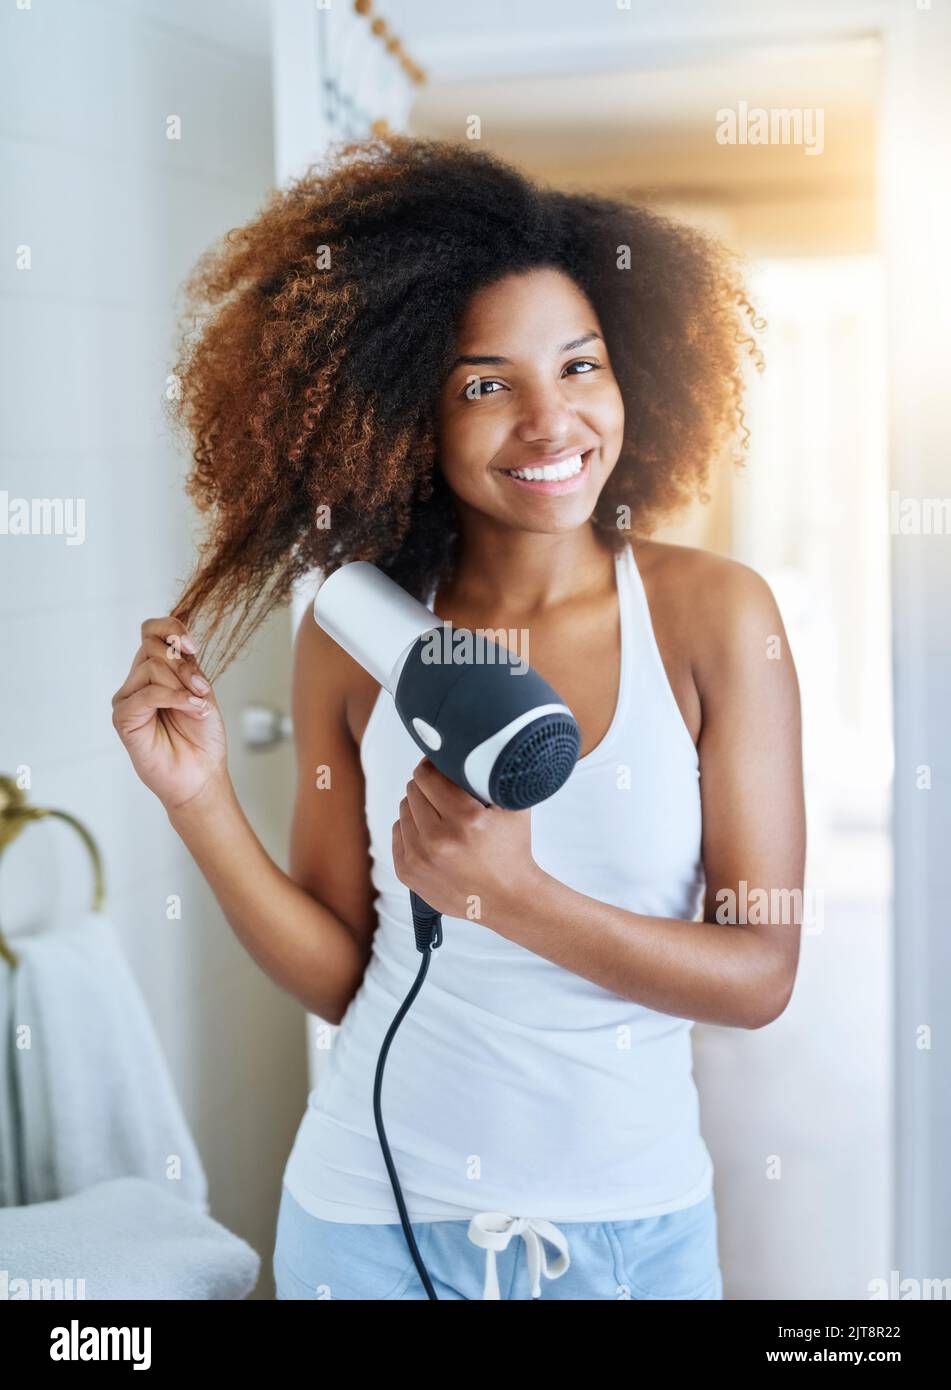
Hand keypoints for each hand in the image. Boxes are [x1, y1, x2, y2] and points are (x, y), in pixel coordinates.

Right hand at [112, 617, 228, 811]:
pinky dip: (175, 697)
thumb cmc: (202, 737)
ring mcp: (128, 698)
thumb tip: (177, 642)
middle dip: (184, 665)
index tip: (192, 645)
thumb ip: (186, 666)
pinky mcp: (123, 717)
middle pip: (153, 647)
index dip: (171, 628)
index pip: (151, 631)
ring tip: (197, 706)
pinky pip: (147, 693)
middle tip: (200, 690)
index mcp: (157, 671)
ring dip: (183, 684)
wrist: (201, 774)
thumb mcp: (201, 691)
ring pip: (151, 667)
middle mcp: (138, 681)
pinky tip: (192, 708)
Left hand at [392, 757, 537, 924]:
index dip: (432, 765)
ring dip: (419, 807)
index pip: (428, 775)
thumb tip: (471, 752)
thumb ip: (494, 778)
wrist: (509, 899)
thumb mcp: (512, 808)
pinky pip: (397, 832)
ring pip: (404, 810)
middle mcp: (440, 839)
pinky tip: (430, 834)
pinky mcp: (408, 872)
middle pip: (413, 790)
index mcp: (467, 819)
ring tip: (440, 815)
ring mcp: (421, 857)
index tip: (439, 765)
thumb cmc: (512, 852)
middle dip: (427, 786)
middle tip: (443, 791)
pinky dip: (411, 829)